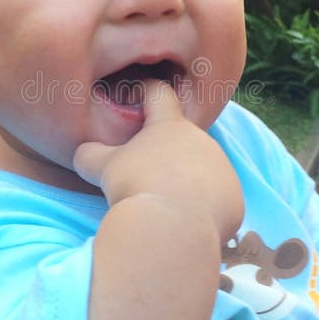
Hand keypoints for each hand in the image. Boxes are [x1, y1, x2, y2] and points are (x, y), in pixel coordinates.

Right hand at [74, 79, 243, 243]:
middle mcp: (202, 141)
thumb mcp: (102, 167)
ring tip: (163, 207)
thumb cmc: (134, 187)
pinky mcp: (234, 199)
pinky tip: (184, 223)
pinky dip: (200, 209)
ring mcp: (222, 170)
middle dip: (165, 156)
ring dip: (184, 184)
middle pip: (181, 142)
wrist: (172, 228)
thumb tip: (84, 152)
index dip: (149, 91)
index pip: (160, 94)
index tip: (141, 93)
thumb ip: (90, 154)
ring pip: (200, 173)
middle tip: (144, 178)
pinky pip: (215, 201)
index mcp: (171, 126)